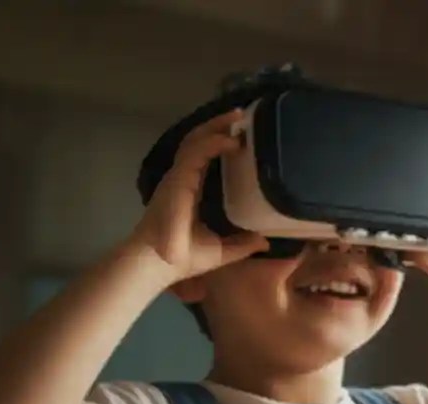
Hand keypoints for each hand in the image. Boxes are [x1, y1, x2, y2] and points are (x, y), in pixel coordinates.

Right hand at [125, 108, 268, 285]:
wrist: (163, 264)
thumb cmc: (185, 259)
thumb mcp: (223, 250)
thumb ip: (243, 243)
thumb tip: (265, 242)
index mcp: (191, 192)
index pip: (203, 157)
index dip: (218, 142)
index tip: (239, 134)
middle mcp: (183, 179)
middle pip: (199, 142)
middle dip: (218, 126)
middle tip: (239, 116)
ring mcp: (179, 177)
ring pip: (195, 141)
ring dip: (215, 126)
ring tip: (236, 117)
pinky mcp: (178, 179)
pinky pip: (196, 153)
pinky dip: (212, 143)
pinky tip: (230, 140)